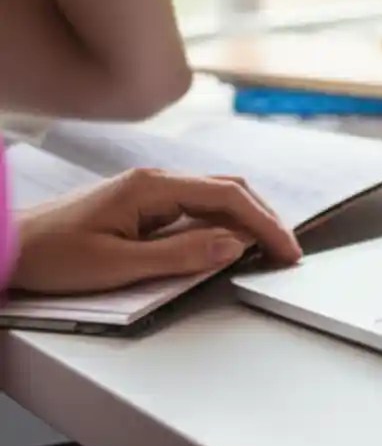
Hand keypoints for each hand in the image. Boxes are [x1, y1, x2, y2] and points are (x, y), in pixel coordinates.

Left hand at [12, 168, 302, 294]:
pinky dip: (225, 221)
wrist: (5, 247)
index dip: (265, 225)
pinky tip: (233, 241)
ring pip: (216, 195)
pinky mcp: (142, 204)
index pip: (228, 198)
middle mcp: (155, 180)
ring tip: (270, 248)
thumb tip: (233, 245)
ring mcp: (149, 190)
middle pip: (229, 189)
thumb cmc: (50, 258)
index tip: (288, 252)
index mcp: (152, 187)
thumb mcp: (116, 266)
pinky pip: (196, 206)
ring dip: (248, 219)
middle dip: (266, 218)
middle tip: (289, 252)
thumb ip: (179, 256)